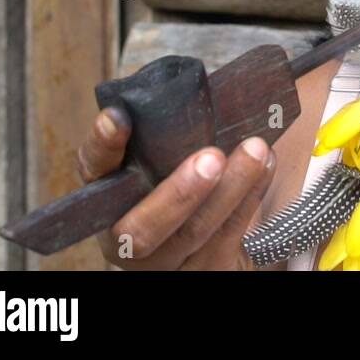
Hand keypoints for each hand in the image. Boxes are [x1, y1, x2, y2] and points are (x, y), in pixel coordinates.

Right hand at [77, 107, 276, 269]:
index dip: (102, 147)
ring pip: (195, 233)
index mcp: (106, 201)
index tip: (117, 117)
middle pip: (142, 229)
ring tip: (255, 151)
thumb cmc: (178, 188)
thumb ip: (163, 136)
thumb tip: (187, 88)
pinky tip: (266, 167)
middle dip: (178, 193)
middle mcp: (126, 239)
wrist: (201, 250)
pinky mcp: (206, 271)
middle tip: (212, 157)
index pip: (94, 172)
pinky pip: (230, 235)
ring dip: (231, 189)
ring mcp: (165, 264)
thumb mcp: (159, 163)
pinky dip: (251, 197)